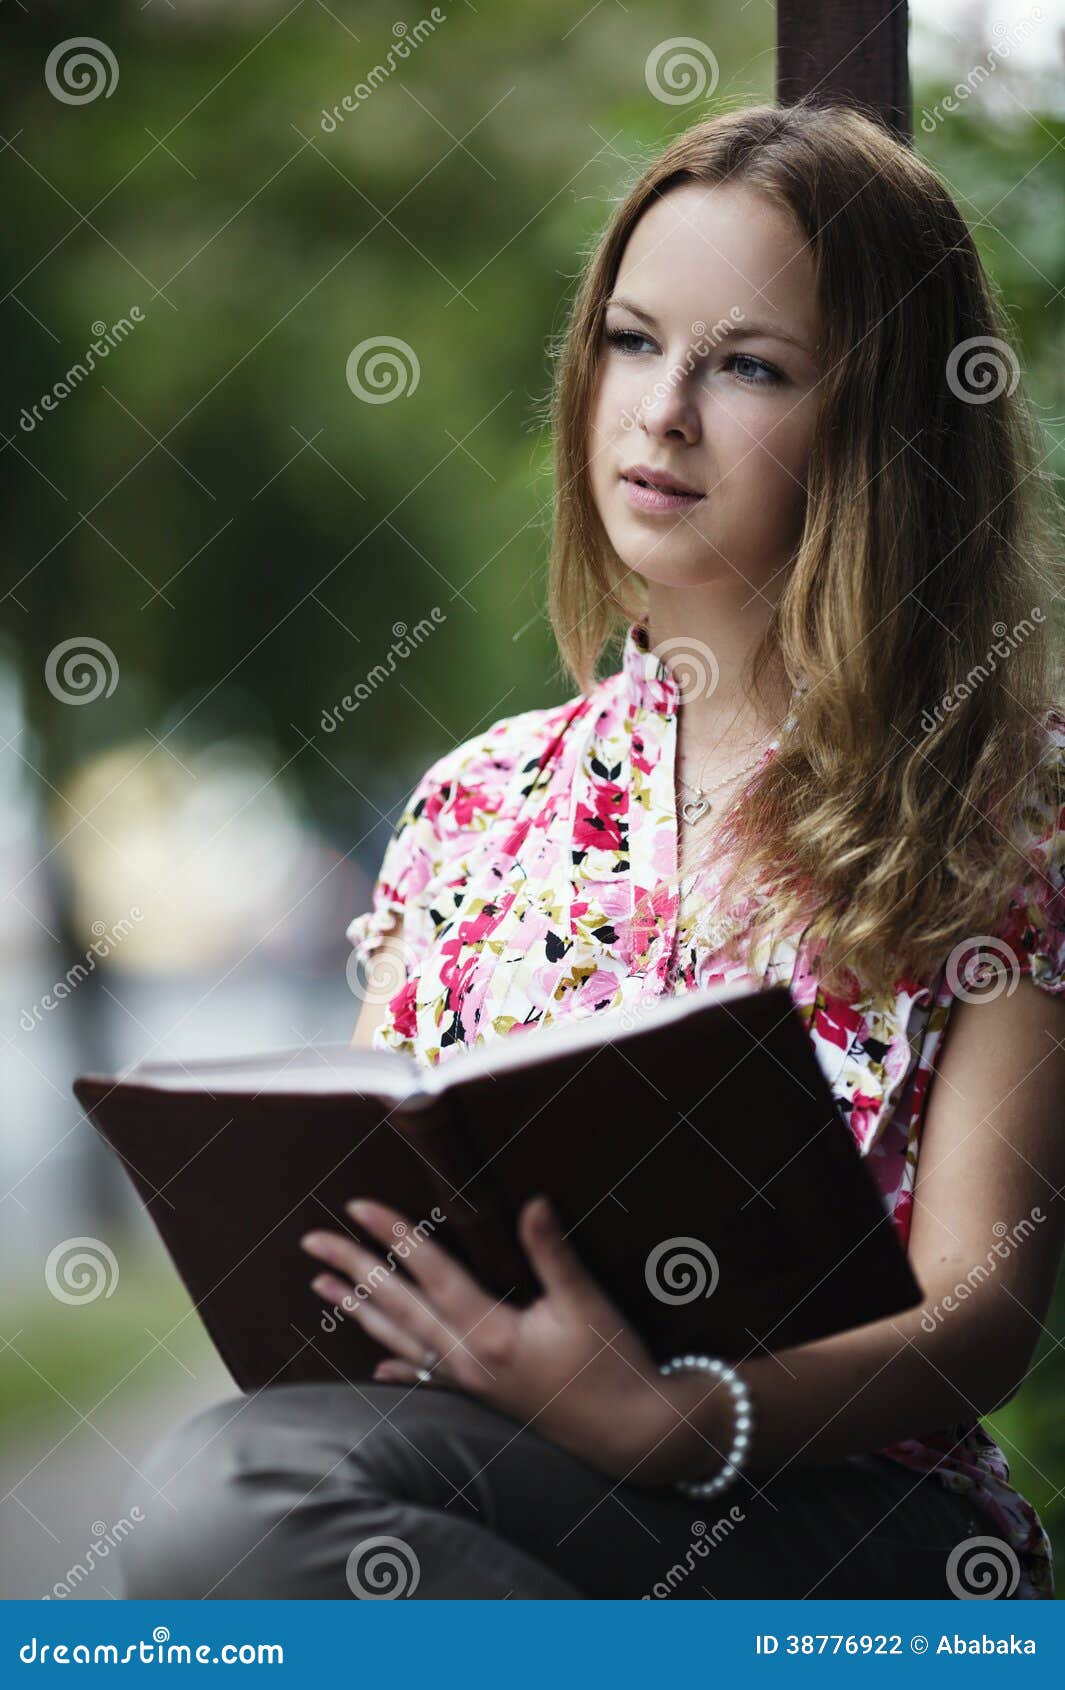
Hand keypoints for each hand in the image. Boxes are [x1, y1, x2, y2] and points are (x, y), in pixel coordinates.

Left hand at [300, 1195, 721, 1486]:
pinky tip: (378, 1369)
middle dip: (353, 1270)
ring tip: (323, 1288)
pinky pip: (429, 1380)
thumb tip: (533, 1203)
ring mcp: (472, 1384)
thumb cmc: (613, 1366)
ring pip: (402, 1340)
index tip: (355, 1207)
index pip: (429, 1272)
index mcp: (490, 1332)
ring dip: (360, 1312)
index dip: (393, 1236)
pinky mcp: (484, 1399)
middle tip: (311, 1241)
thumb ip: (553, 1253)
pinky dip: (400, 1369)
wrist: (633, 1435)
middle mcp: (469, 1360)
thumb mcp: (587, 1304)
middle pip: (398, 1306)